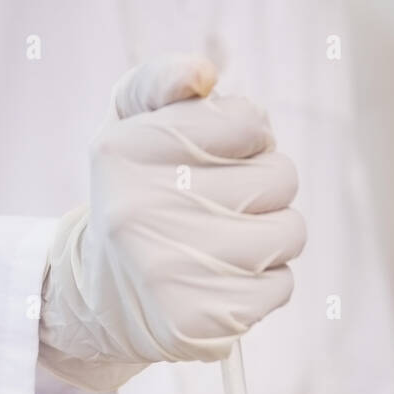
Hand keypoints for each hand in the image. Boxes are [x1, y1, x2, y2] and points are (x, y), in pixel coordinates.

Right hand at [39, 52, 305, 390]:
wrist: (104, 299)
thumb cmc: (136, 198)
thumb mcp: (129, 126)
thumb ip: (160, 81)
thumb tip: (203, 72)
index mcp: (126, 149)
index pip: (247, 120)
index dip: (251, 136)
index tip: (222, 155)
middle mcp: (142, 210)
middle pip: (280, 177)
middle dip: (266, 188)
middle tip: (228, 204)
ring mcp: (171, 271)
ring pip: (289, 233)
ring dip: (273, 236)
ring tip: (230, 242)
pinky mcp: (200, 321)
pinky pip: (282, 286)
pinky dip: (266, 283)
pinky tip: (227, 281)